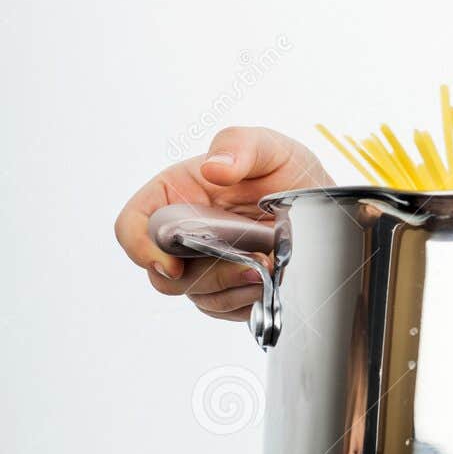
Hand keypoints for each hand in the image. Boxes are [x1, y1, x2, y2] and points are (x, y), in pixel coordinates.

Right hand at [113, 127, 332, 324]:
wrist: (320, 201)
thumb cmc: (285, 168)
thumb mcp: (268, 146)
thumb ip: (238, 146)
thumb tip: (214, 169)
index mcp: (174, 194)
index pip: (132, 225)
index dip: (140, 248)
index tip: (172, 264)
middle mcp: (182, 232)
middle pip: (162, 273)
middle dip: (202, 275)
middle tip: (247, 263)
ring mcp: (203, 261)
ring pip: (194, 294)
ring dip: (228, 290)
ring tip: (265, 272)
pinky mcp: (228, 285)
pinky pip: (221, 308)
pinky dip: (243, 303)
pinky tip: (267, 285)